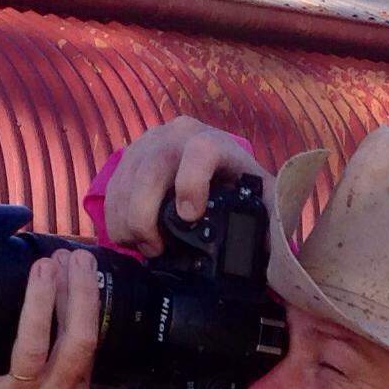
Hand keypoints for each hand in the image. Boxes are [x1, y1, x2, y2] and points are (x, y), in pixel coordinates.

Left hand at [0, 248, 100, 388]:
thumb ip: (69, 376)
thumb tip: (70, 321)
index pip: (88, 343)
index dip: (88, 301)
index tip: (84, 267)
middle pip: (76, 343)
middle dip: (78, 295)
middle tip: (71, 256)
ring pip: (33, 350)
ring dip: (39, 305)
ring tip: (42, 269)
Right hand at [103, 117, 269, 256]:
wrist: (215, 167)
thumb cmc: (241, 188)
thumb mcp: (264, 200)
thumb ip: (273, 220)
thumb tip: (276, 253)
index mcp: (216, 143)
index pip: (202, 150)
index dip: (191, 183)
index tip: (189, 217)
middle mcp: (179, 135)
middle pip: (151, 167)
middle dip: (145, 215)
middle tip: (154, 248)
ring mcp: (149, 143)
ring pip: (125, 178)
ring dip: (125, 220)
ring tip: (140, 247)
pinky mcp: (129, 158)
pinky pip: (112, 186)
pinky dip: (114, 215)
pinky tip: (126, 236)